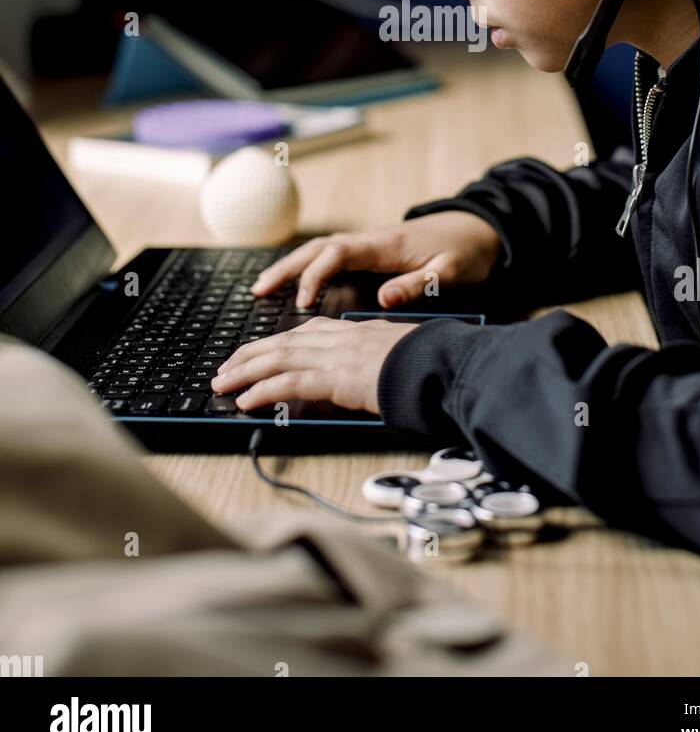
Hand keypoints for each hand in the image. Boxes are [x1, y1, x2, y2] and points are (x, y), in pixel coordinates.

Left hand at [211, 316, 418, 414]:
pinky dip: (264, 390)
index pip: (307, 332)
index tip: (256, 352)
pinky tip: (246, 400)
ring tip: (222, 384)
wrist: (444, 365)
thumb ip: (378, 359)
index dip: (277, 342)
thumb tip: (370, 374)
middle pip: (285, 341)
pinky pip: (291, 382)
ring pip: (279, 359)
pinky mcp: (338, 378)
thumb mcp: (400, 354)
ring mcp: (339, 356)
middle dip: (250, 355)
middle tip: (225, 368)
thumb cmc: (431, 363)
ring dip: (245, 371)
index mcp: (357, 331)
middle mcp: (343, 338)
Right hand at [252, 211, 501, 308]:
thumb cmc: (466, 251)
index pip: (337, 254)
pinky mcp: (372, 251)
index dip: (315, 275)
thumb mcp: (451, 272)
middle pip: (318, 248)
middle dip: (286, 267)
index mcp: (385, 246)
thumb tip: (382, 299)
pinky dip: (307, 266)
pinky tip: (293, 283)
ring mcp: (369, 244)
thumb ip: (418, 284)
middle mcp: (371, 241)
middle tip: (257, 290)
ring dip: (291, 266)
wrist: (480, 229)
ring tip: (262, 287)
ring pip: (320, 250)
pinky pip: (331, 256)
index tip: (300, 302)